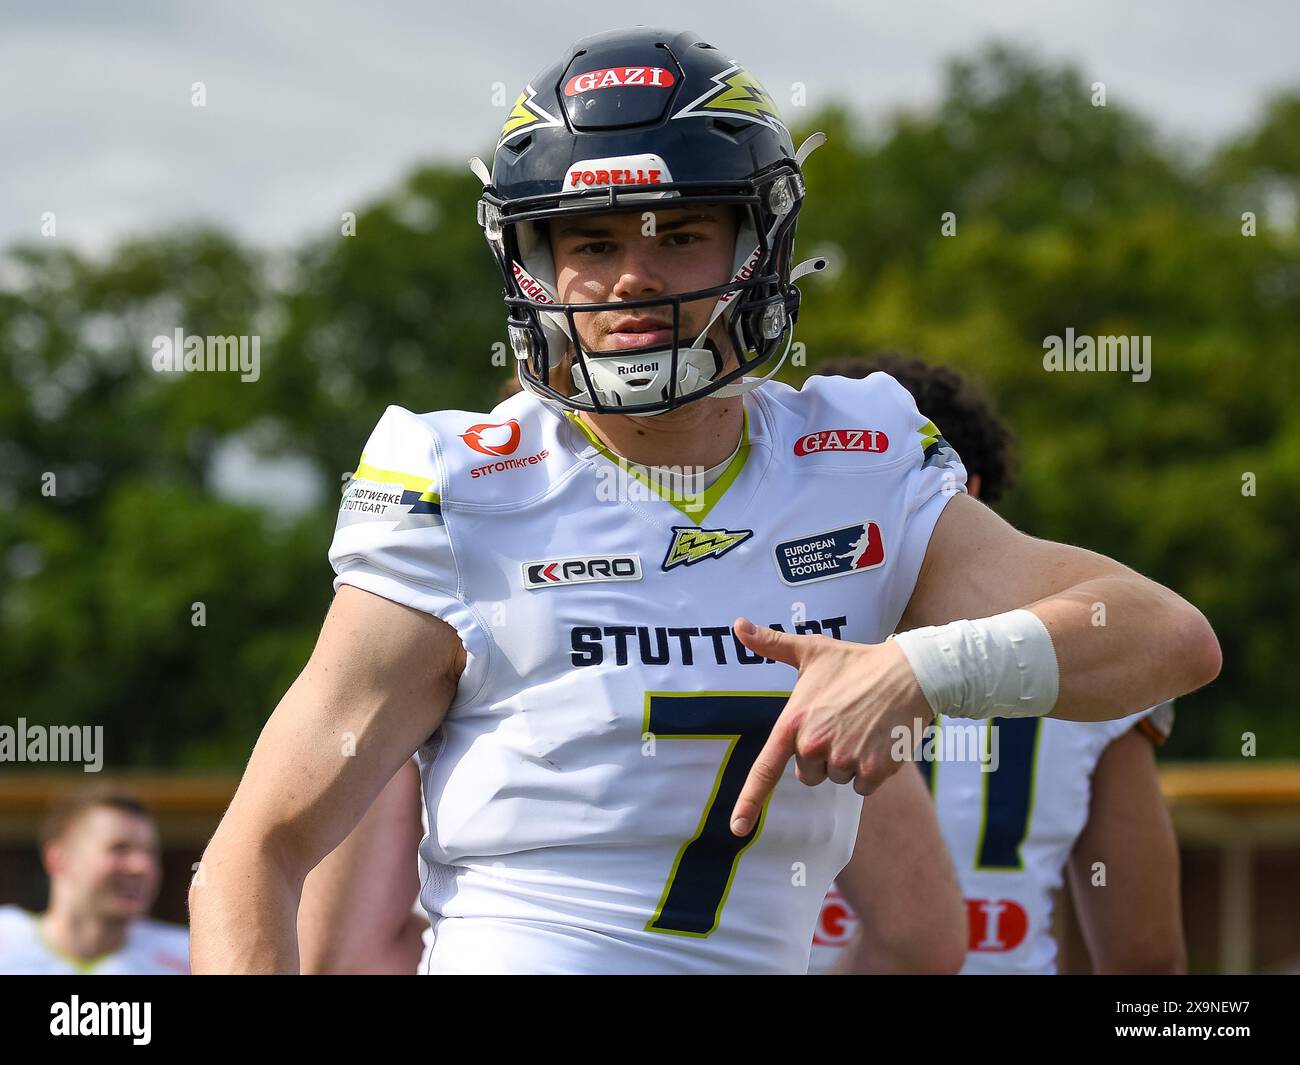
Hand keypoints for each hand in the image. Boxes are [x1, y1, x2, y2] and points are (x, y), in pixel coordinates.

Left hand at [727, 617, 933, 835]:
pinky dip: (871, 770)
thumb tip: (737, 625)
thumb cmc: (856, 661)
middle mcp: (815, 744)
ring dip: (848, 762)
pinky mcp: (873, 770)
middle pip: (808, 773)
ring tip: (862, 727)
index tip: (738, 828)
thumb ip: (771, 644)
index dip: (750, 801)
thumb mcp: (811, 650)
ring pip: (837, 779)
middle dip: (821, 756)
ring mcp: (845, 759)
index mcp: (795, 721)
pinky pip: (863, 787)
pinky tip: (879, 740)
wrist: (910, 672)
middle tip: (841, 723)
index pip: (766, 769)